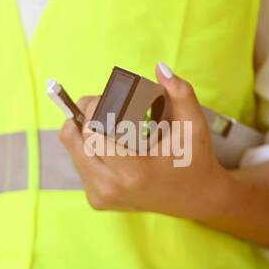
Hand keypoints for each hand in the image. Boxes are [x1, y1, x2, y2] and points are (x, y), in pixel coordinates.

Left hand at [58, 62, 230, 219]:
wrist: (196, 199)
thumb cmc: (195, 159)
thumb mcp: (194, 125)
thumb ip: (181, 93)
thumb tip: (159, 68)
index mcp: (133, 172)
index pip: (92, 135)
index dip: (91, 110)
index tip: (102, 98)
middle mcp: (111, 187)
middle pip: (74, 141)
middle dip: (82, 116)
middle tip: (100, 103)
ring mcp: (101, 197)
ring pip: (73, 152)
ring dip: (83, 132)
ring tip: (105, 120)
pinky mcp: (96, 201)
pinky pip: (80, 166)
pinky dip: (87, 149)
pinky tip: (106, 141)